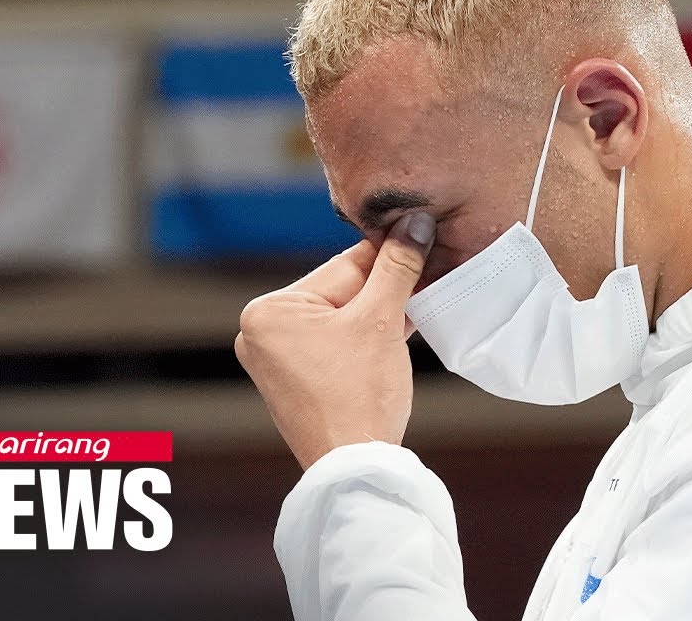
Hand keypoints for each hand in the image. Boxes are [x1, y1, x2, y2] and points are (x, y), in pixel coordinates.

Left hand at [235, 213, 435, 468]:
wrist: (355, 469)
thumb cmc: (359, 398)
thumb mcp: (381, 321)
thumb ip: (397, 267)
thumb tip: (415, 224)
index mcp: (269, 311)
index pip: (343, 265)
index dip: (389, 255)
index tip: (422, 239)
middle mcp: (262, 332)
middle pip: (343, 291)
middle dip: (386, 288)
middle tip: (429, 275)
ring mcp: (277, 359)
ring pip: (344, 317)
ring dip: (381, 313)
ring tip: (419, 307)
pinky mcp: (297, 380)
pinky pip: (338, 342)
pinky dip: (367, 337)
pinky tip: (400, 333)